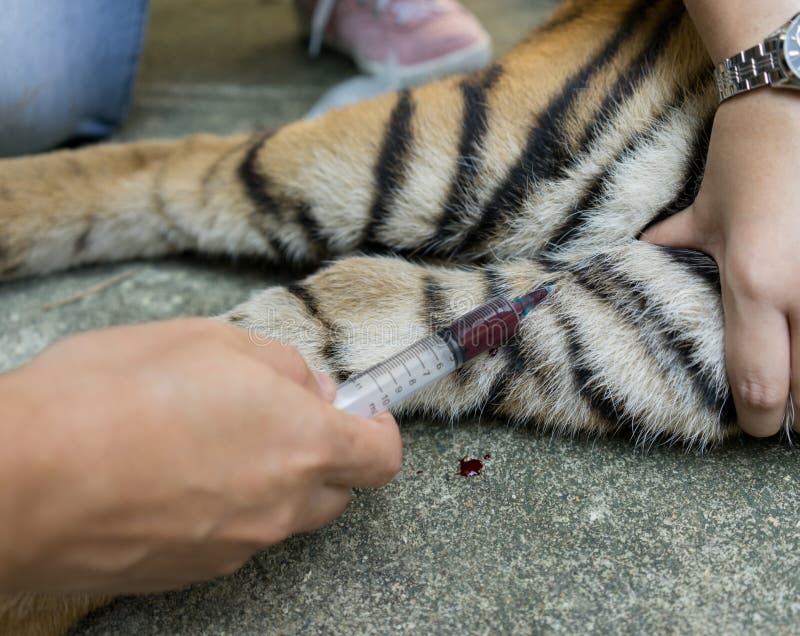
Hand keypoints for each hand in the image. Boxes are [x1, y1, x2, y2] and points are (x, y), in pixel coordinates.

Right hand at [0, 318, 401, 593]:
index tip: (359, 410)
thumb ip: (280, 366)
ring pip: (282, 515)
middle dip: (319, 453)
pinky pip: (233, 539)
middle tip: (270, 415)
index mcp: (301, 444)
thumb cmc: (112, 394)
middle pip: (334, 490)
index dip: (377, 429)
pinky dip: (224, 509)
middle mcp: (280, 508)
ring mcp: (235, 548)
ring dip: (270, 480)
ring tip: (207, 442)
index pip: (381, 456)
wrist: (19, 481)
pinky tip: (172, 478)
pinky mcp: (190, 574)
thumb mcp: (209, 340)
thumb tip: (310, 390)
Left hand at [641, 90, 799, 436]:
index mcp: (753, 284)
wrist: (796, 103)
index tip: (748, 424)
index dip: (754, 418)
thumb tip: (641, 272)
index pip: (758, 384)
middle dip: (794, 411)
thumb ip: (671, 253)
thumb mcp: (702, 214)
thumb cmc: (745, 159)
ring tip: (797, 379)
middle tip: (778, 407)